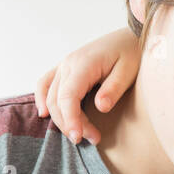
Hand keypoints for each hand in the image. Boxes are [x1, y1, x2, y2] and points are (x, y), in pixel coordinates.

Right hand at [34, 27, 142, 145]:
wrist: (130, 34)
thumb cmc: (131, 51)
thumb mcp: (129, 70)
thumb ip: (113, 88)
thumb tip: (100, 108)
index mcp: (83, 64)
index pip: (68, 96)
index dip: (71, 119)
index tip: (80, 137)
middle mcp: (68, 64)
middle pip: (57, 100)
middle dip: (70, 124)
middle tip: (93, 139)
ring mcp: (64, 65)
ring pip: (50, 95)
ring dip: (61, 118)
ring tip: (79, 134)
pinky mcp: (65, 68)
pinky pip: (45, 83)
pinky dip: (42, 99)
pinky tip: (45, 114)